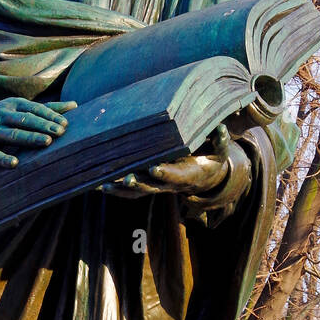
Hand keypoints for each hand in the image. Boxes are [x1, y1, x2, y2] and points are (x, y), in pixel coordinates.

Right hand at [0, 95, 76, 169]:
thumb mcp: (18, 107)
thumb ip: (45, 108)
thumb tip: (75, 105)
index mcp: (14, 105)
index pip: (34, 109)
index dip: (49, 115)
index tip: (65, 124)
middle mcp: (2, 115)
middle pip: (25, 120)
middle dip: (43, 125)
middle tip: (60, 133)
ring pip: (11, 134)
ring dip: (28, 138)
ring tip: (45, 143)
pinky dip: (3, 158)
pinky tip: (15, 164)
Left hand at [111, 123, 234, 195]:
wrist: (204, 177)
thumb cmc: (211, 160)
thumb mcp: (220, 152)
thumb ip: (220, 141)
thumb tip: (220, 128)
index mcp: (187, 175)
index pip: (175, 176)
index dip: (165, 174)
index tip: (155, 169)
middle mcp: (170, 184)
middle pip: (152, 187)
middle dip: (140, 183)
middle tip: (128, 178)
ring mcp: (157, 186)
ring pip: (137, 192)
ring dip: (121, 189)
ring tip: (104, 185)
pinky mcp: (148, 185)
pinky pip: (130, 191)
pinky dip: (116, 189)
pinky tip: (100, 184)